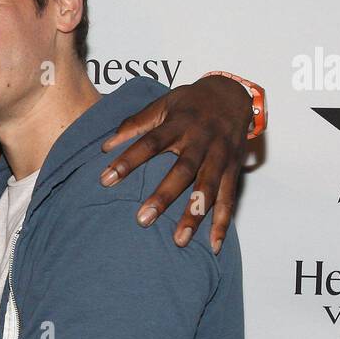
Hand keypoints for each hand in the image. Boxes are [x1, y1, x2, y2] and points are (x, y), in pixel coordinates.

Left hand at [98, 74, 251, 253]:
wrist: (233, 94)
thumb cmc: (191, 102)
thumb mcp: (163, 104)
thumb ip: (134, 124)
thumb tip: (104, 146)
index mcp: (179, 124)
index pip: (150, 143)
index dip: (128, 160)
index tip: (106, 180)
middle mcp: (201, 140)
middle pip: (182, 171)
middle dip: (164, 196)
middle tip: (143, 220)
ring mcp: (220, 156)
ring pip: (208, 188)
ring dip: (194, 215)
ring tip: (179, 240)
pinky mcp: (234, 169)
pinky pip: (229, 198)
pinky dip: (223, 222)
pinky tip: (213, 244)